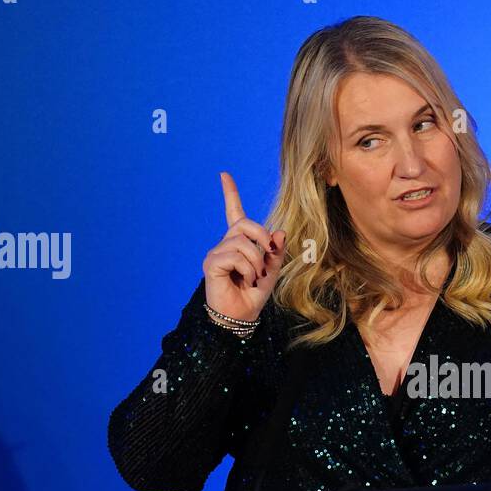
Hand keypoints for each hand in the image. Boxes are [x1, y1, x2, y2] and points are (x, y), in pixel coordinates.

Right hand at [202, 172, 285, 321]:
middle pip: (244, 224)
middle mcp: (225, 245)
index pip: (234, 213)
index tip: (224, 175)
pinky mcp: (211, 264)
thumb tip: (279, 232)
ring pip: (241, 242)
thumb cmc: (253, 294)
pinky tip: (245, 280)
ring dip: (256, 261)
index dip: (230, 194)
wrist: (241, 316)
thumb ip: (276, 252)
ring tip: (255, 277)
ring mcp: (216, 253)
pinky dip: (247, 268)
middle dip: (262, 237)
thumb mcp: (271, 271)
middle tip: (269, 255)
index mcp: (239, 243)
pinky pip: (234, 256)